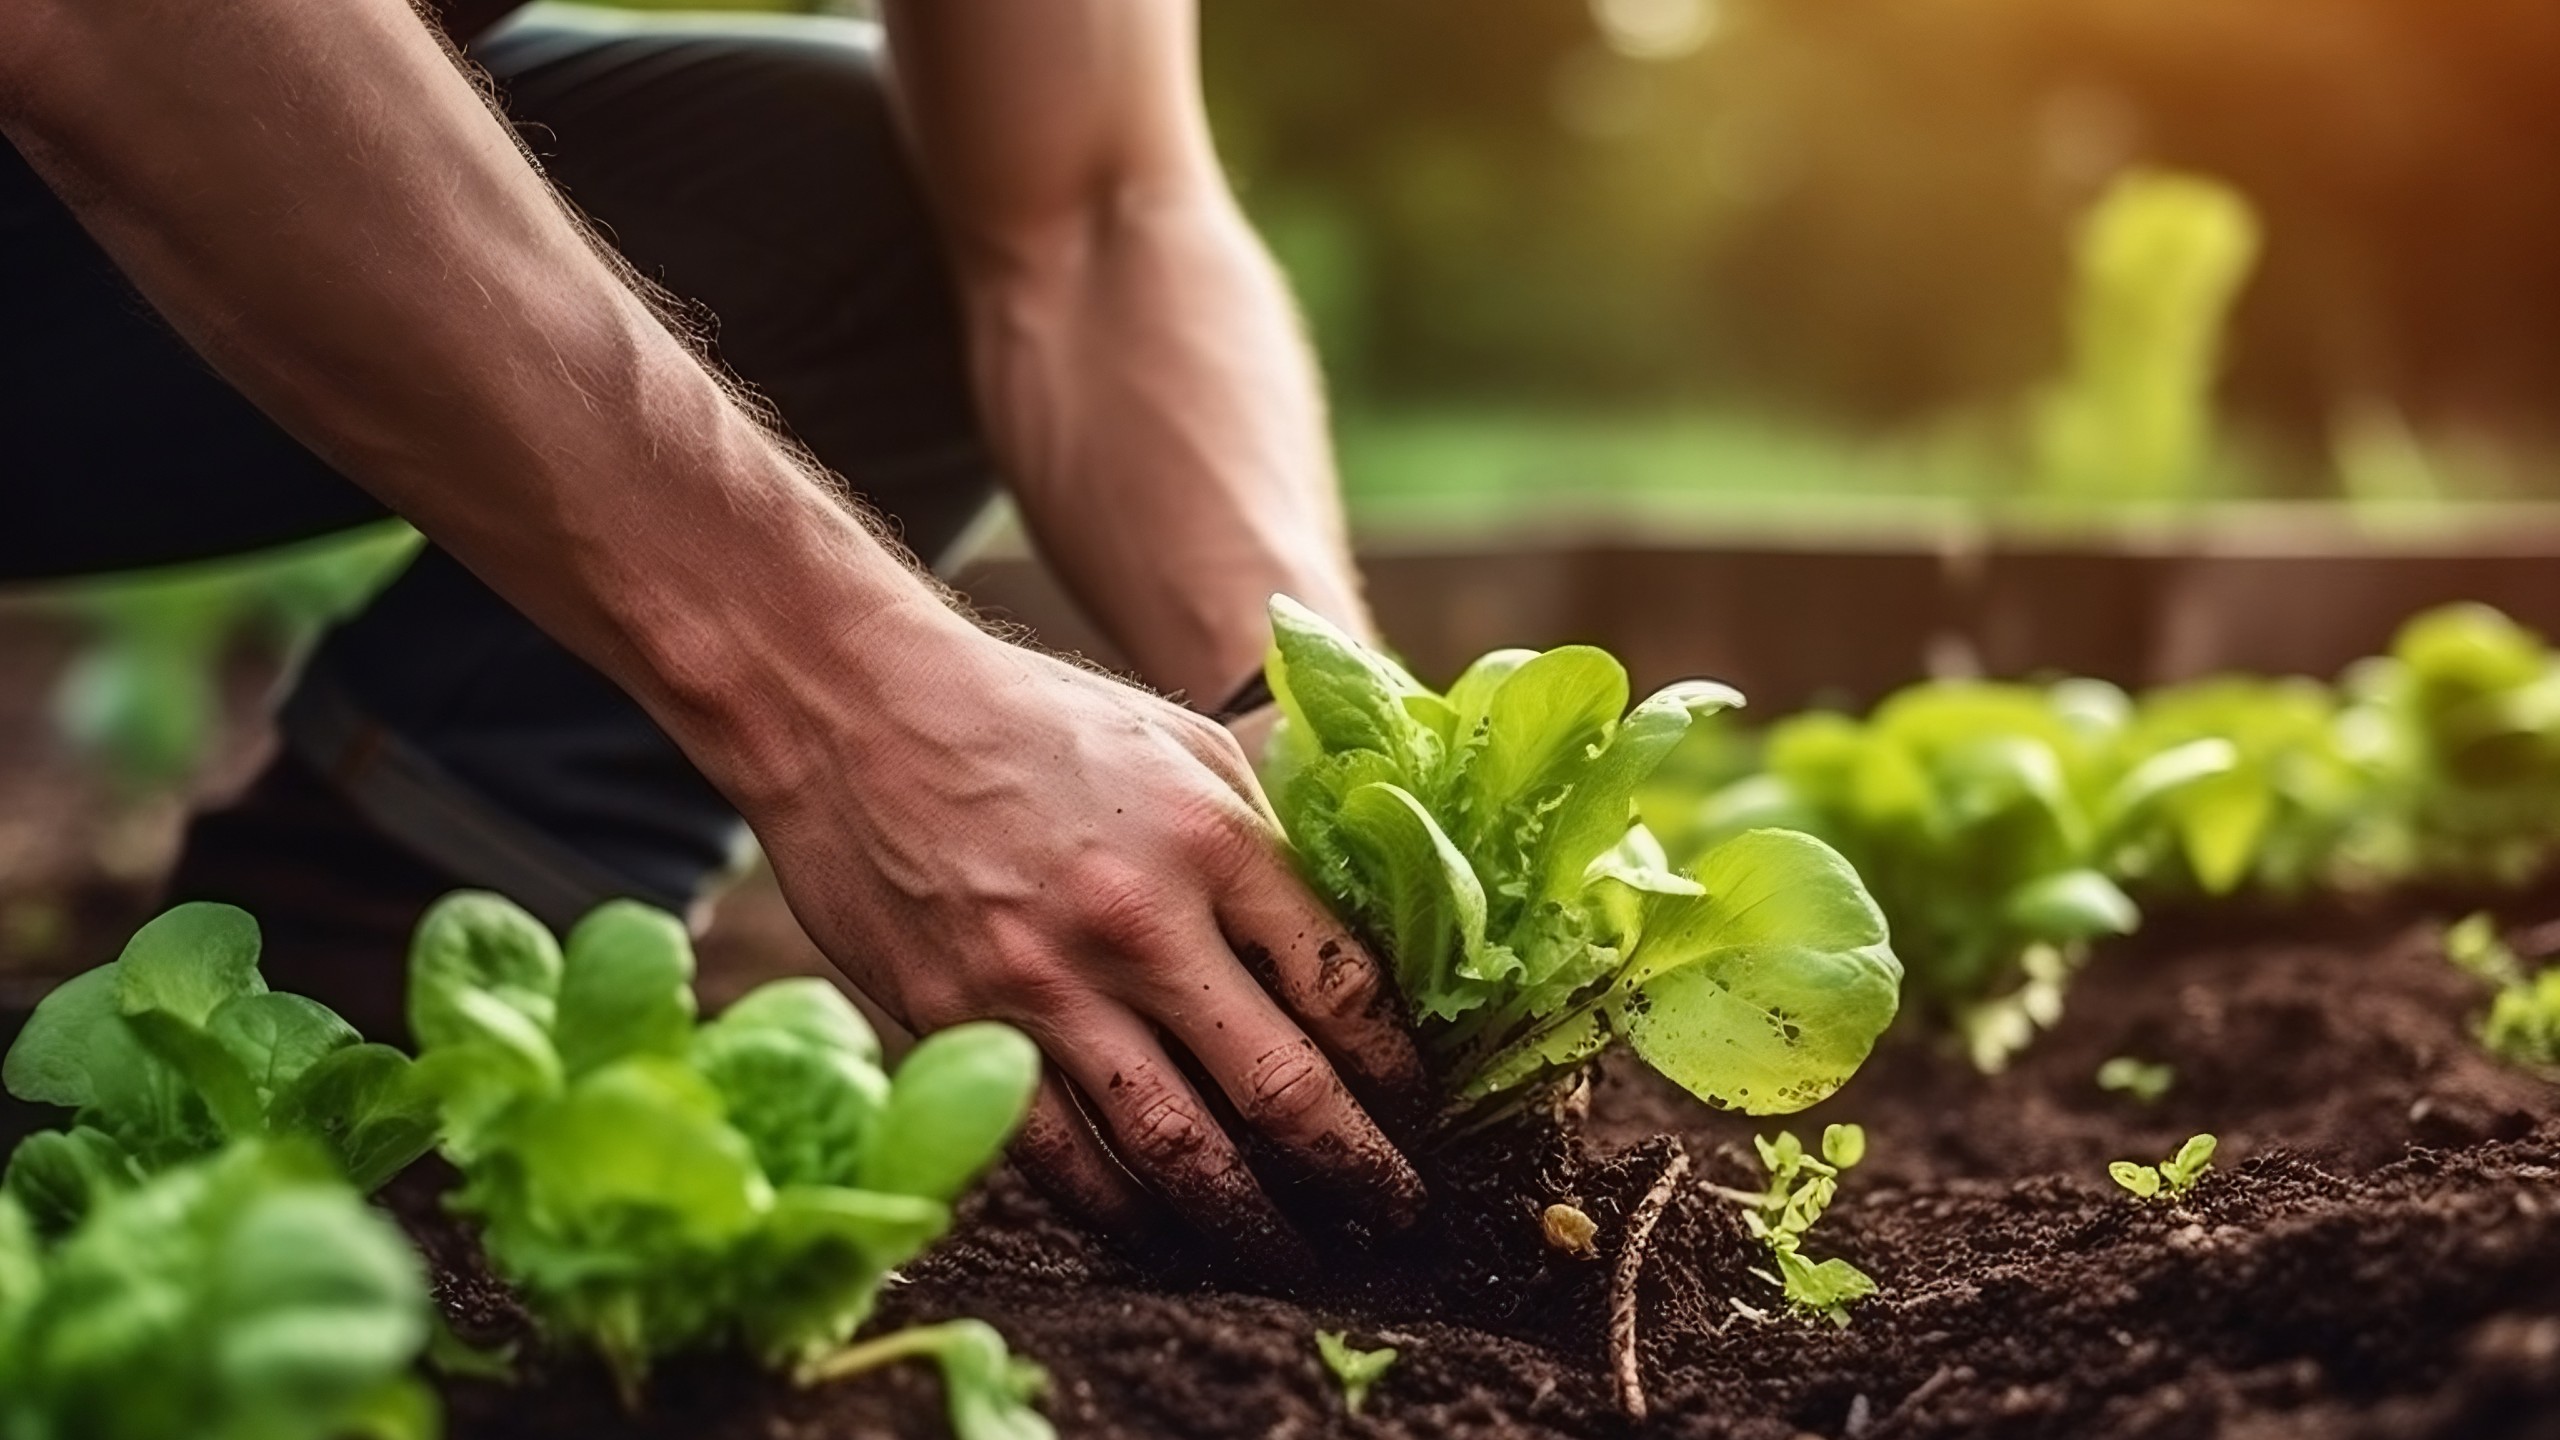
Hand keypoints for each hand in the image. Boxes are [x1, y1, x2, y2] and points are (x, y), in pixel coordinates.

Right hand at [748, 615, 1424, 1248]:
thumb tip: (1347, 946)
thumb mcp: (1179, 745)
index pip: (1344, 986)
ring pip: (1176, 1147)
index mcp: (1212, 841)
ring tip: (1294, 1254)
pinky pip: (1059, 1158)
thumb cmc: (1032, 719)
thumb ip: (1262, 844)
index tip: (1424, 1114)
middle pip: (1282, 1087)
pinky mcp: (963, 1027)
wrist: (855, 704)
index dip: (1400, 1072)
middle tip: (1399, 1218)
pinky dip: (1121, 1213)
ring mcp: (1045, 983)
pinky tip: (1162, 1232)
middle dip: (1358, 1172)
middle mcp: (1140, 921)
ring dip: (1249, 1220)